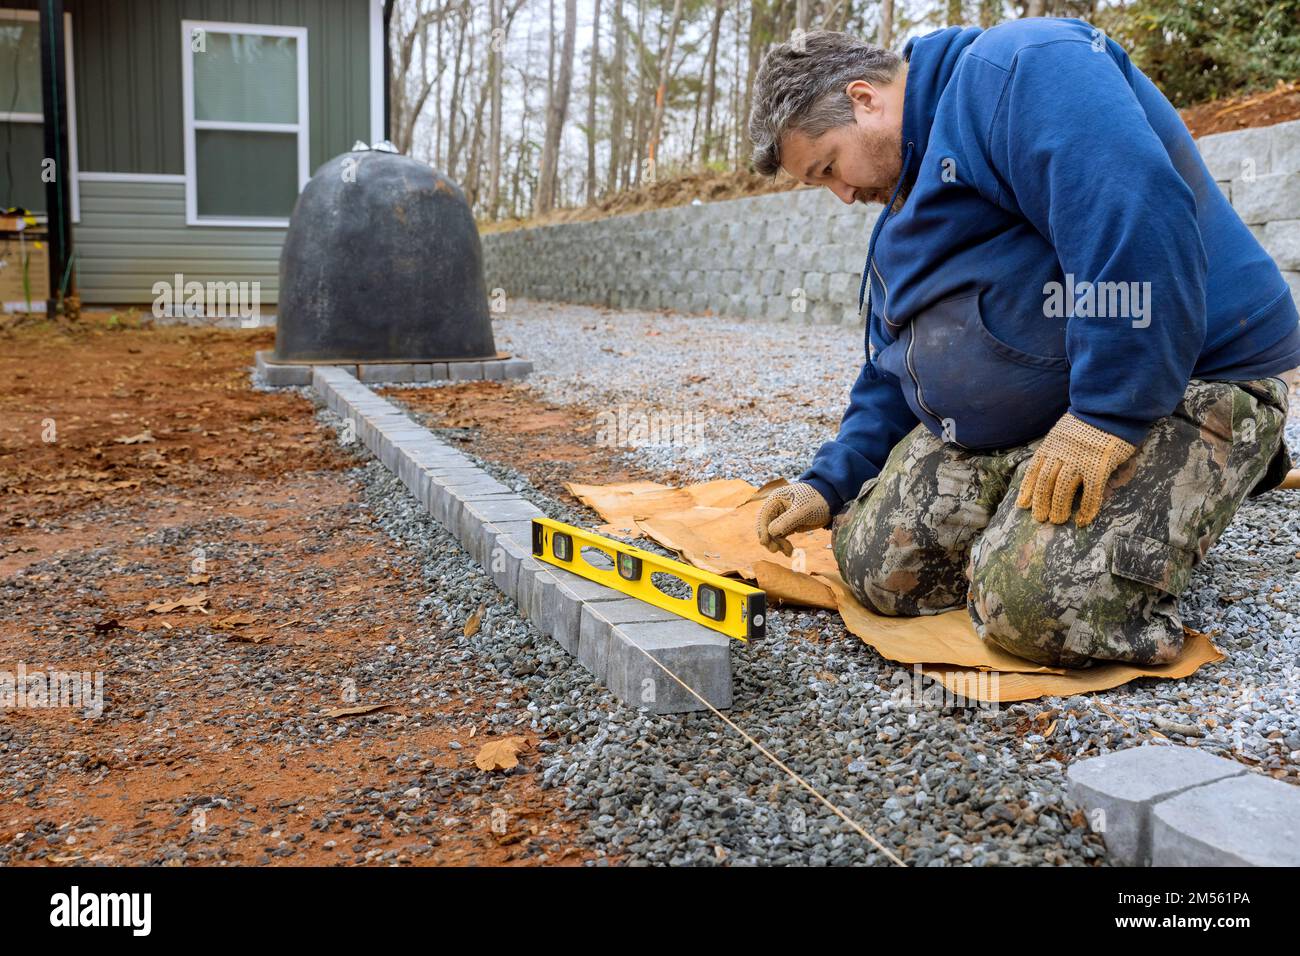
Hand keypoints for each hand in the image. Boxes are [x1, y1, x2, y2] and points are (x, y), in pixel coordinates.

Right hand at [755, 482, 831, 555]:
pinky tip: (789, 551)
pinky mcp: (788, 525)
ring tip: (789, 551)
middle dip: (770, 539)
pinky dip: (783, 545)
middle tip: (776, 550)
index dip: (762, 529)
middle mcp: (775, 508)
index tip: (765, 542)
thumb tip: (770, 531)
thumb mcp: (802, 510)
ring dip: (777, 544)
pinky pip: (780, 537)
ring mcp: (781, 518)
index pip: (763, 515)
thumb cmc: (817, 501)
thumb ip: (787, 520)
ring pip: (772, 534)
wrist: (831, 502)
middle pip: (765, 526)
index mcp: (776, 500)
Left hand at [1016, 412, 1135, 524]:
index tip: (1023, 504)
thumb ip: (1056, 447)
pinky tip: (1083, 519)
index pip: (1034, 471)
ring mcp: (1079, 460)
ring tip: (1057, 520)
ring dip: (1058, 507)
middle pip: (1045, 482)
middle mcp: (1060, 454)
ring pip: (1063, 489)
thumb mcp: (1063, 430)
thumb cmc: (1088, 420)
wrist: (1109, 407)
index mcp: (1051, 446)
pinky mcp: (1099, 466)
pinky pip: (1091, 492)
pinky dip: (1086, 507)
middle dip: (1041, 502)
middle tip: (1040, 518)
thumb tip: (1051, 465)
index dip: (1027, 489)